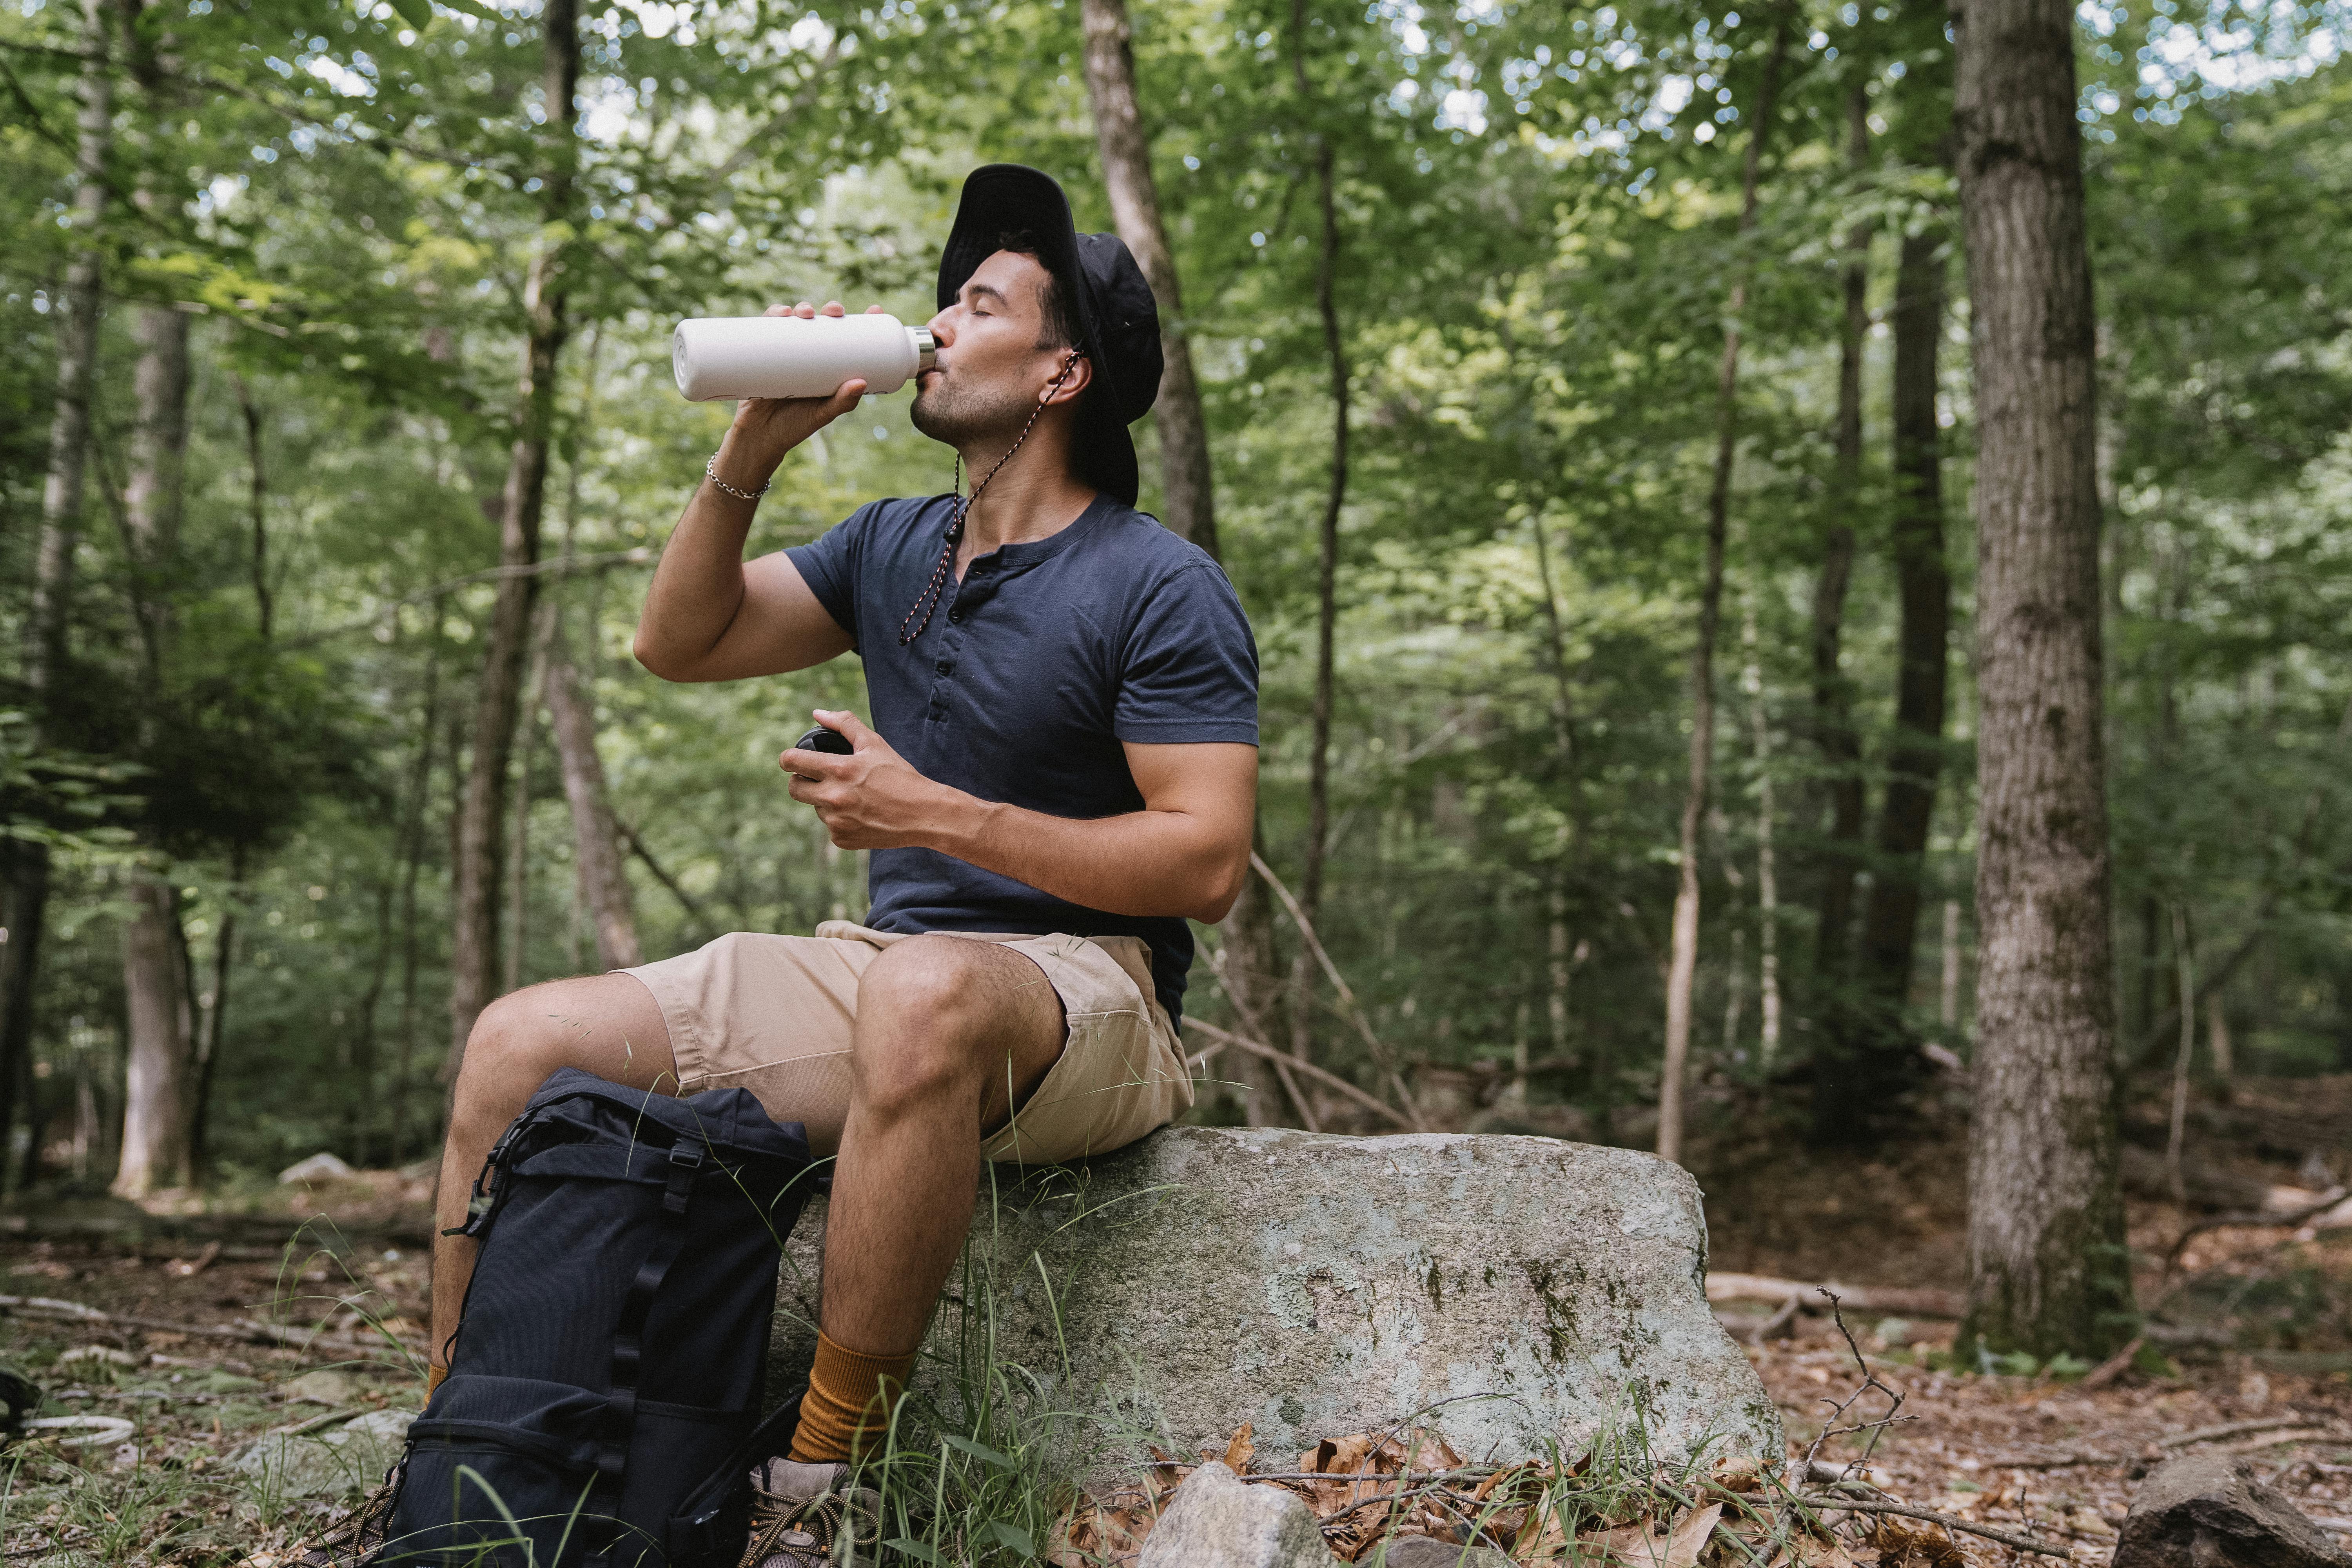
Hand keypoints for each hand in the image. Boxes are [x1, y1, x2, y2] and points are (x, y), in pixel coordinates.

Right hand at [709, 301, 891, 490]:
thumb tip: (861, 382)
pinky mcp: (763, 352)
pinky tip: (781, 313)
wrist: (759, 436)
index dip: (863, 321)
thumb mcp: (822, 415)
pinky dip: (773, 315)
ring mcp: (786, 351)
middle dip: (831, 310)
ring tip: (805, 313)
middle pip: (823, 323)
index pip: (849, 338)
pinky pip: (768, 328)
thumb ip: (843, 402)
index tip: (875, 309)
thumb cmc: (795, 426)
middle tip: (835, 312)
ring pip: (797, 321)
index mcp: (830, 366)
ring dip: (802, 308)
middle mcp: (810, 355)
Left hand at [781, 709, 960, 850]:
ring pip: (815, 807)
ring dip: (825, 800)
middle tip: (819, 778)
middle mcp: (833, 797)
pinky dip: (840, 819)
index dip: (788, 759)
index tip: (792, 761)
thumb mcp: (874, 744)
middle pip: (794, 788)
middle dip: (801, 781)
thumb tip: (818, 713)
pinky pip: (830, 825)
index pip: (791, 762)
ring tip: (854, 797)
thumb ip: (844, 724)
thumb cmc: (899, 775)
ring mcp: (835, 821)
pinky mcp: (841, 839)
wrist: (922, 813)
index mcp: (838, 769)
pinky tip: (861, 814)